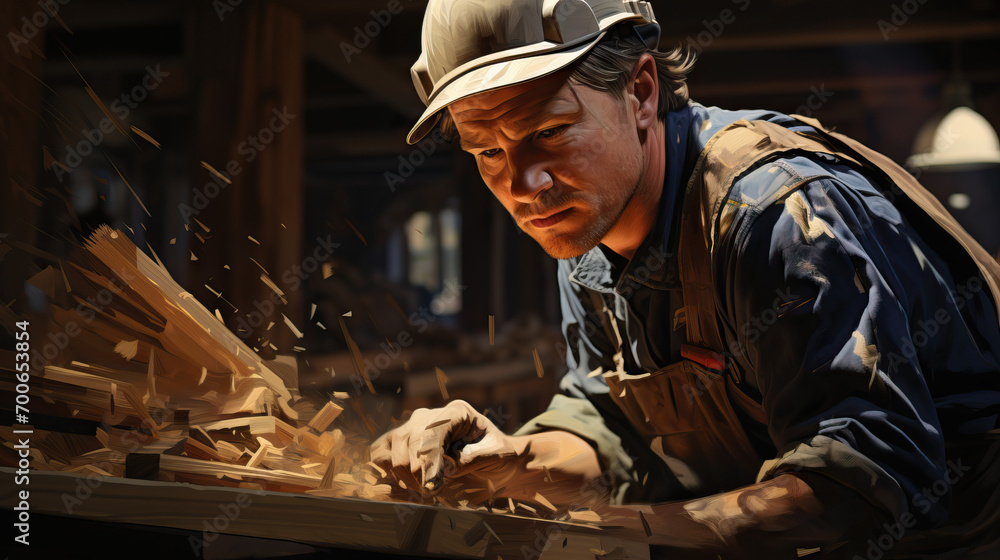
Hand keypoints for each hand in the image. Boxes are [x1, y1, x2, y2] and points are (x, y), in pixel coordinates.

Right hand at [367, 399, 604, 509]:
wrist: (498, 461)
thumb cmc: (500, 457)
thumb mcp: (495, 456)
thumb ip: (470, 458)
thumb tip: (443, 467)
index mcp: (457, 412)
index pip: (431, 431)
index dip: (427, 460)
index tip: (431, 486)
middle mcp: (432, 414)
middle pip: (408, 440)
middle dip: (416, 471)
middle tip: (431, 491)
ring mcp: (415, 426)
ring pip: (392, 445)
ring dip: (402, 472)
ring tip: (422, 488)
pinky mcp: (404, 441)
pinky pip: (381, 450)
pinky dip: (386, 468)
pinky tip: (406, 482)